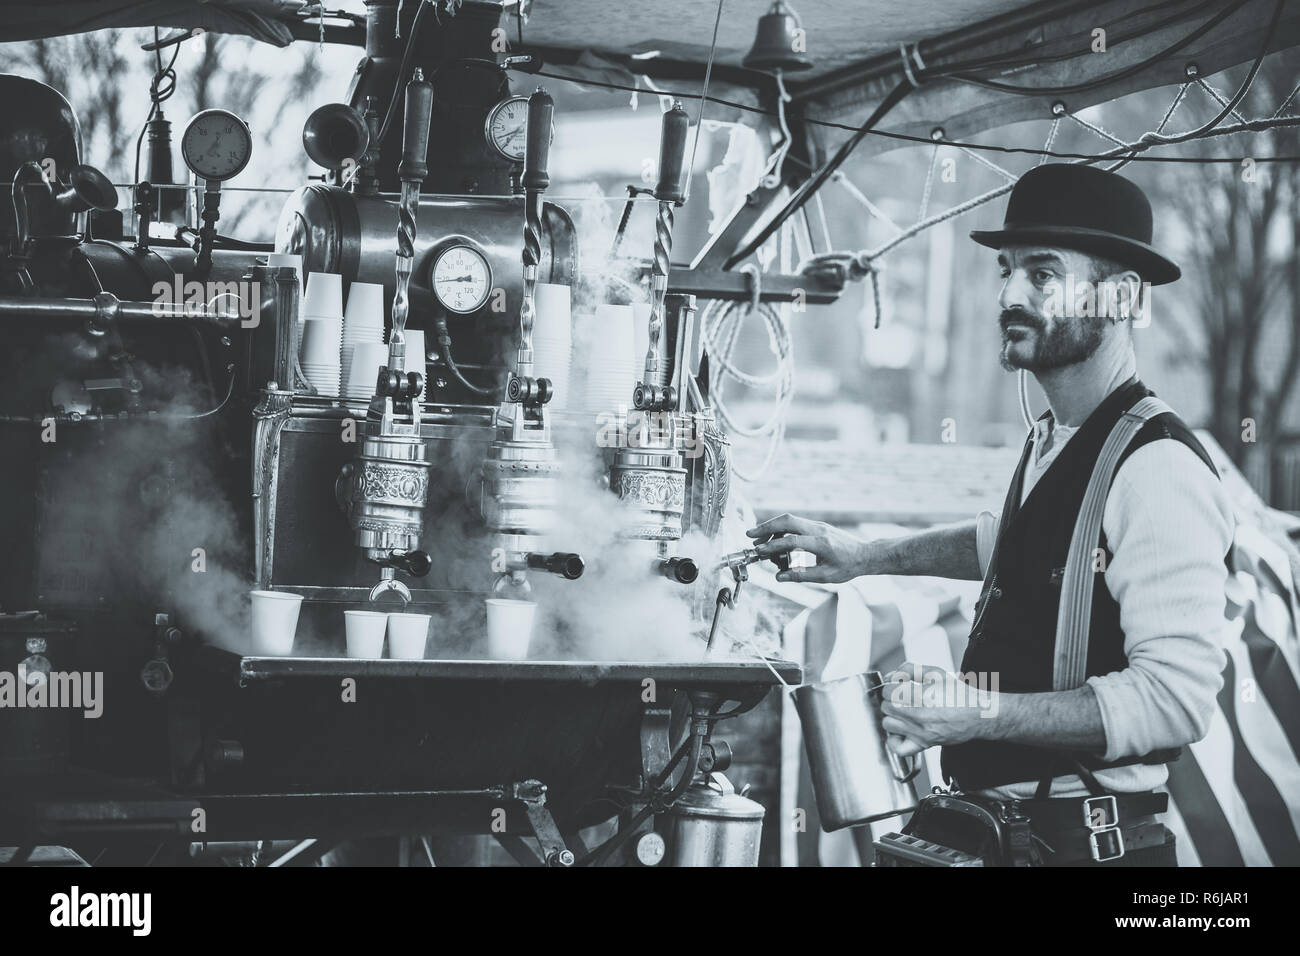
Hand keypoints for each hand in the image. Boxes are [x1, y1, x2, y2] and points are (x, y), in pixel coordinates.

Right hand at [745, 513, 869, 583]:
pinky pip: (796, 523)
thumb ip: (801, 576)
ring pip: (790, 519)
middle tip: (751, 535)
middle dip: (766, 527)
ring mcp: (818, 525)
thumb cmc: (848, 567)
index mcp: (821, 543)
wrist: (865, 554)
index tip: (759, 552)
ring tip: (761, 542)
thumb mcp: (825, 576)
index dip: (773, 546)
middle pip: (788, 520)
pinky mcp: (817, 525)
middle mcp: (818, 530)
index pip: (792, 541)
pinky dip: (782, 529)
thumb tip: (779, 577)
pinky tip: (775, 540)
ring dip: (773, 527)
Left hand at [879, 662, 997, 756]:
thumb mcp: (936, 673)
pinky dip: (895, 740)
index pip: (888, 691)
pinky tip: (901, 731)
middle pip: (887, 707)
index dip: (891, 686)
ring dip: (892, 716)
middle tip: (901, 698)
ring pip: (888, 725)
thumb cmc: (959, 694)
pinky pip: (899, 748)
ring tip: (903, 712)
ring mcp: (922, 732)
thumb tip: (890, 676)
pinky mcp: (925, 744)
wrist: (979, 714)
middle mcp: (921, 716)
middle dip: (891, 699)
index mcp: (923, 695)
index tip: (897, 686)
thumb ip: (910, 670)